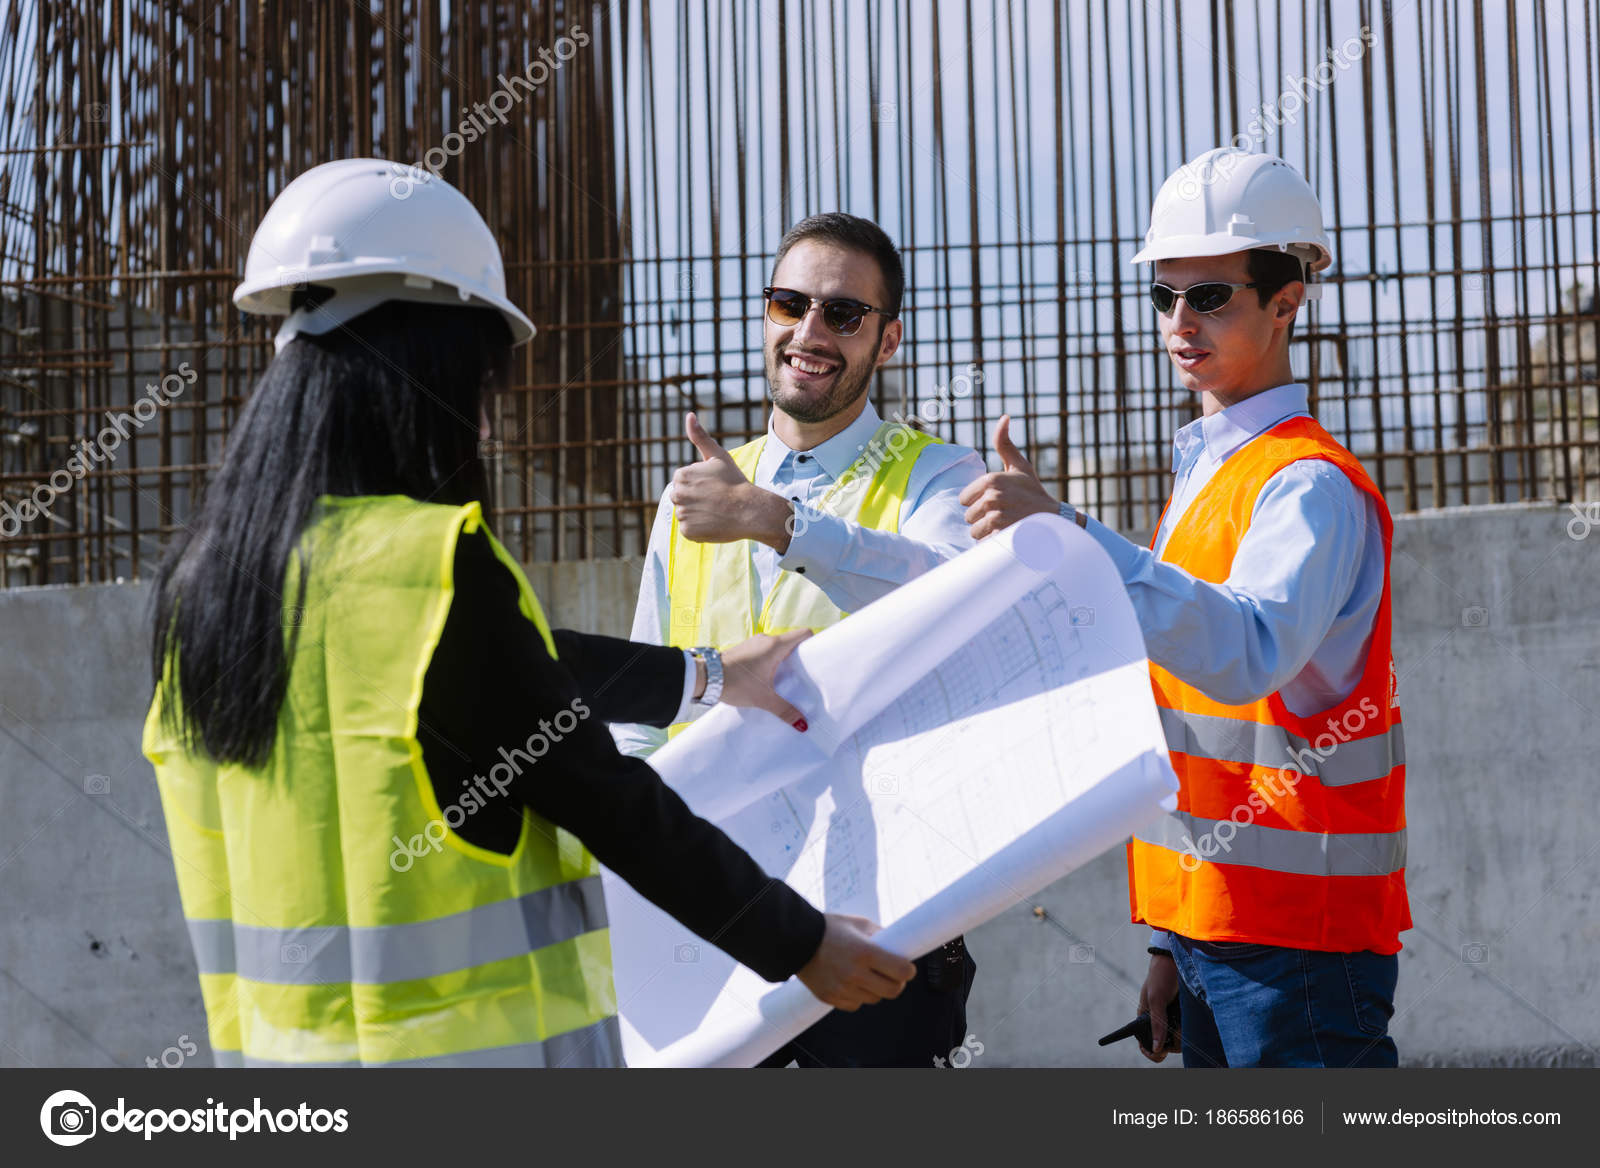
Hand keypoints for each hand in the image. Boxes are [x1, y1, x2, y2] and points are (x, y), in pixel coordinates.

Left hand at [672, 413, 793, 549]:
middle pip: (681, 497)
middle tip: (716, 499)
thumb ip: (700, 436)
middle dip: (695, 498)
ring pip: (686, 513)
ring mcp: (682, 514)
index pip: (683, 481)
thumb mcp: (718, 455)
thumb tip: (689, 415)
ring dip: (698, 513)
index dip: (699, 484)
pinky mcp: (688, 532)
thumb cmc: (735, 481)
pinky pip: (690, 530)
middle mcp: (677, 495)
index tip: (714, 486)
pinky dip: (700, 528)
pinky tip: (714, 522)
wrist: (750, 510)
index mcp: (681, 476)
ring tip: (716, 511)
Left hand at [720, 629, 812, 729]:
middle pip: (792, 642)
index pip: (803, 634)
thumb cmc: (735, 682)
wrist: (705, 678)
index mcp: (775, 645)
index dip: (814, 643)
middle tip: (807, 675)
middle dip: (801, 657)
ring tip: (790, 679)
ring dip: (785, 660)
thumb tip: (803, 724)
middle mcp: (766, 640)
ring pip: (778, 647)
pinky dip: (773, 661)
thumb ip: (785, 710)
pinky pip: (767, 651)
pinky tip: (772, 678)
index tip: (818, 658)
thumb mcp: (763, 698)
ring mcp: (754, 644)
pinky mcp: (746, 650)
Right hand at [796, 913, 917, 1010]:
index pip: (901, 971)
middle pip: (892, 991)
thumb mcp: (859, 924)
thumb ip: (881, 935)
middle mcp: (855, 973)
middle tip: (893, 975)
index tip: (907, 968)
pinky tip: (852, 983)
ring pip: (874, 999)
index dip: (909, 970)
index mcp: (865, 952)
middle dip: (897, 983)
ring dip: (876, 989)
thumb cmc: (829, 929)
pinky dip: (858, 996)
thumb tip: (899, 945)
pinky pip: (855, 1005)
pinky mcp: (831, 997)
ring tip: (867, 976)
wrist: (796, 940)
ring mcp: (842, 988)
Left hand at [958, 414, 1059, 538]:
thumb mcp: (1019, 466)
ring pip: (973, 530)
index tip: (995, 500)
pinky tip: (1006, 533)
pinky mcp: (1001, 533)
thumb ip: (1004, 443)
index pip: (963, 498)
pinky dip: (992, 540)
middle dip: (982, 517)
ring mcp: (996, 515)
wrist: (1053, 518)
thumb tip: (1004, 417)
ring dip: (985, 530)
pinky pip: (982, 540)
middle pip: (968, 515)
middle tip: (1002, 512)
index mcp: (991, 479)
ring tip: (1004, 523)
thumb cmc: (1032, 491)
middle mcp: (992, 496)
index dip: (977, 501)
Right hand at [1136, 952, 1181, 1062]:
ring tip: (1184, 1017)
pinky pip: (1191, 1031)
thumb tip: (1156, 1047)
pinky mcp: (1187, 1017)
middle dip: (1173, 1041)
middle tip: (1176, 1027)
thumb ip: (1157, 1022)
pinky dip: (1192, 1028)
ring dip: (1184, 1034)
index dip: (1150, 1052)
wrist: (1178, 961)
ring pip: (1180, 1040)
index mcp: (1146, 1019)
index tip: (1159, 1054)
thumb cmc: (1161, 977)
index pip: (1145, 1044)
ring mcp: (1174, 1020)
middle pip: (1167, 1045)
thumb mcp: (1156, 998)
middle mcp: (1160, 1022)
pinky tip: (1190, 1016)